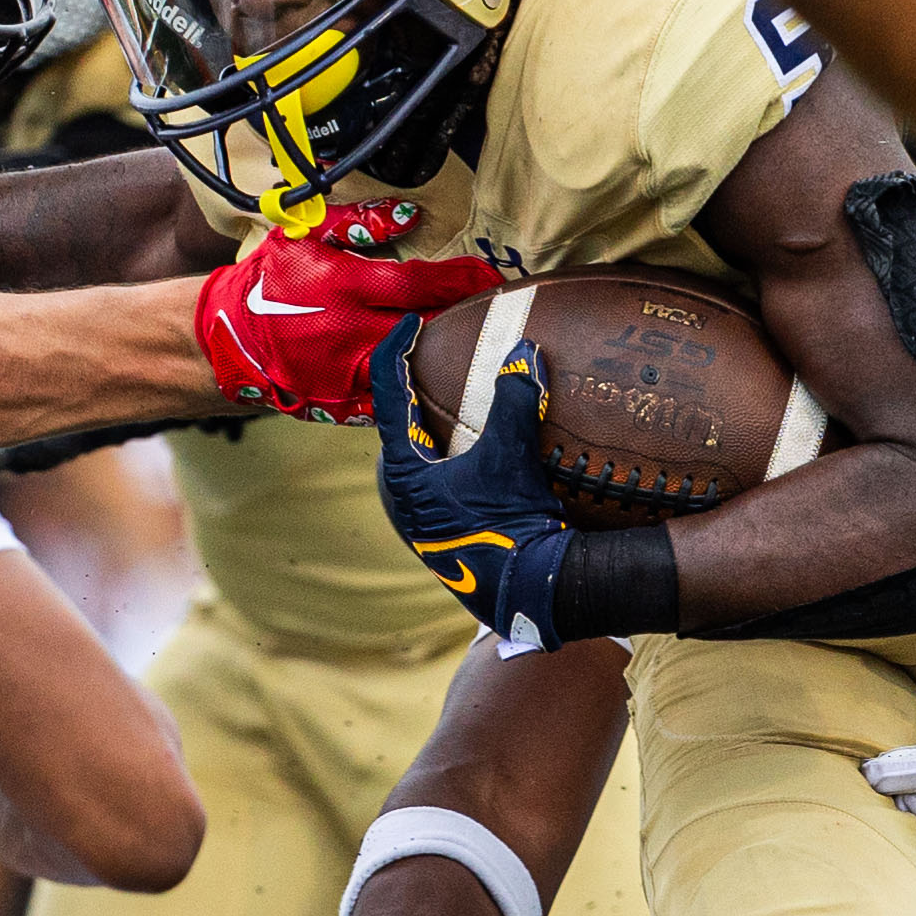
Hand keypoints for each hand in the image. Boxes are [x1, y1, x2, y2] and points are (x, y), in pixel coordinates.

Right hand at [194, 199, 502, 424]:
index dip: (460, 279)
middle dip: (465, 316)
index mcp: (341, 287)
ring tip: (476, 340)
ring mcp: (343, 373)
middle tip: (495, 306)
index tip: (489, 275)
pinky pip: (391, 398)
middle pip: (427, 329)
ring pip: (415, 369)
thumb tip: (411, 215)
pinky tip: (442, 377)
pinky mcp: (339, 401)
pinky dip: (416, 388)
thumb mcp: (302, 235)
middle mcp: (346, 333)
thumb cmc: (269, 278)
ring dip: (447, 355)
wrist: (227, 335)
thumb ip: (357, 222)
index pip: (417, 284)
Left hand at [372, 316, 572, 652]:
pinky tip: (475, 444)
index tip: (410, 323)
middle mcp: (398, 492)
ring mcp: (415, 514)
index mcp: (401, 470)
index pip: (389, 395)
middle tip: (429, 354)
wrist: (526, 593)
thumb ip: (514, 399)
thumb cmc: (510, 524)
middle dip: (409, 387)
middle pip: (397, 423)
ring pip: (415, 452)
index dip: (397, 351)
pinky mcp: (437, 528)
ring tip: (451, 394)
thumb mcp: (510, 456)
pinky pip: (435, 474)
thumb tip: (524, 351)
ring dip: (431, 422)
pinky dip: (449, 449)